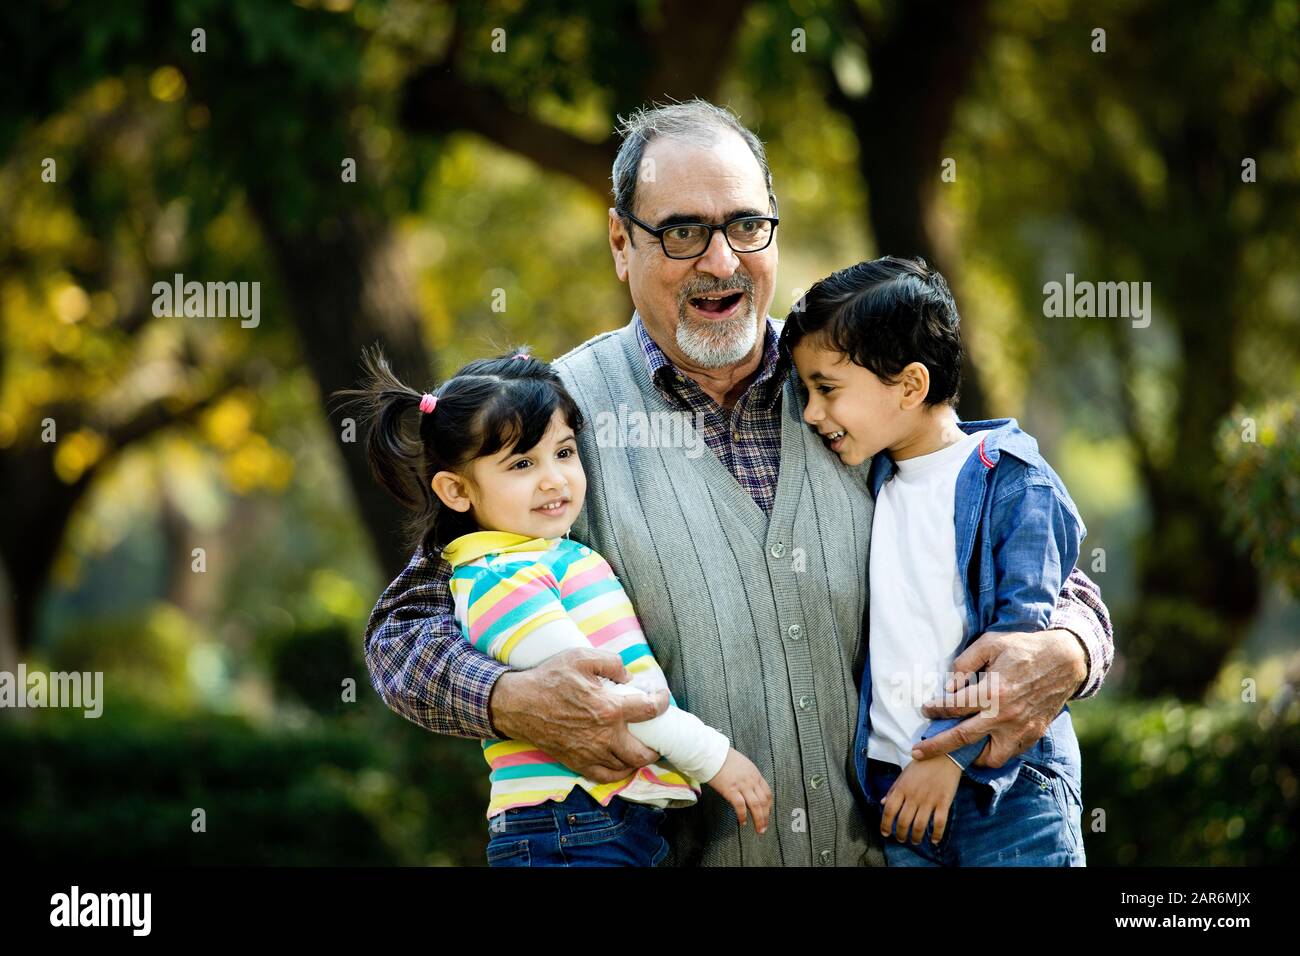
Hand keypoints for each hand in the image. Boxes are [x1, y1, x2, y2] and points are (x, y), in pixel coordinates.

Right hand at [488, 648, 667, 782]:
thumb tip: (628, 676)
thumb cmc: (550, 679)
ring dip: (638, 759)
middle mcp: (604, 736)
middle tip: (656, 736)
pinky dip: (618, 772)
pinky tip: (620, 762)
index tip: (662, 698)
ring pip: (626, 767)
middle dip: (655, 746)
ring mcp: (591, 753)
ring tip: (640, 748)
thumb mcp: (581, 657)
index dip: (662, 702)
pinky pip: (606, 776)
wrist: (519, 704)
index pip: (650, 710)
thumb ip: (611, 662)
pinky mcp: (578, 763)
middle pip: (643, 752)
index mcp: (609, 709)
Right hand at [706, 749, 771, 833]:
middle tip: (764, 827)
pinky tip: (743, 823)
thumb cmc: (723, 757)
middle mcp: (751, 780)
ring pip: (756, 806)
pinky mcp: (731, 790)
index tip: (767, 814)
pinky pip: (740, 806)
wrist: (712, 754)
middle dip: (766, 816)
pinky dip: (743, 816)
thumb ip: (748, 775)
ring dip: (759, 819)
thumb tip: (748, 786)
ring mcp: (742, 785)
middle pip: (764, 801)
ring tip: (759, 829)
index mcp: (755, 774)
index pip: (767, 792)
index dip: (769, 805)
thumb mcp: (742, 764)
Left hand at [880, 756, 960, 844]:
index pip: (889, 811)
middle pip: (903, 822)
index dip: (885, 824)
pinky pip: (939, 823)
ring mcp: (929, 799)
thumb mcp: (904, 774)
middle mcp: (913, 795)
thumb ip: (893, 789)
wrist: (945, 754)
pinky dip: (936, 834)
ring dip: (916, 837)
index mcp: (902, 788)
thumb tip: (883, 802)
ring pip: (919, 826)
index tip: (885, 832)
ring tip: (915, 841)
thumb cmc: (923, 763)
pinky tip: (934, 840)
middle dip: (900, 834)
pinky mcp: (944, 801)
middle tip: (901, 839)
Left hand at [910, 628, 1086, 767]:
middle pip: (962, 738)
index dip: (935, 709)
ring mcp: (1020, 728)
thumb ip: (964, 664)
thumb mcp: (990, 644)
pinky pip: (1010, 754)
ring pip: (989, 757)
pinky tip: (985, 743)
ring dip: (972, 756)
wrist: (1065, 661)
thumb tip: (949, 686)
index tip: (926, 710)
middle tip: (917, 752)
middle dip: (936, 747)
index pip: (953, 706)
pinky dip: (995, 752)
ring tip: (960, 749)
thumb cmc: (1024, 648)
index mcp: (992, 691)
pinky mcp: (1033, 734)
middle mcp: (1004, 715)